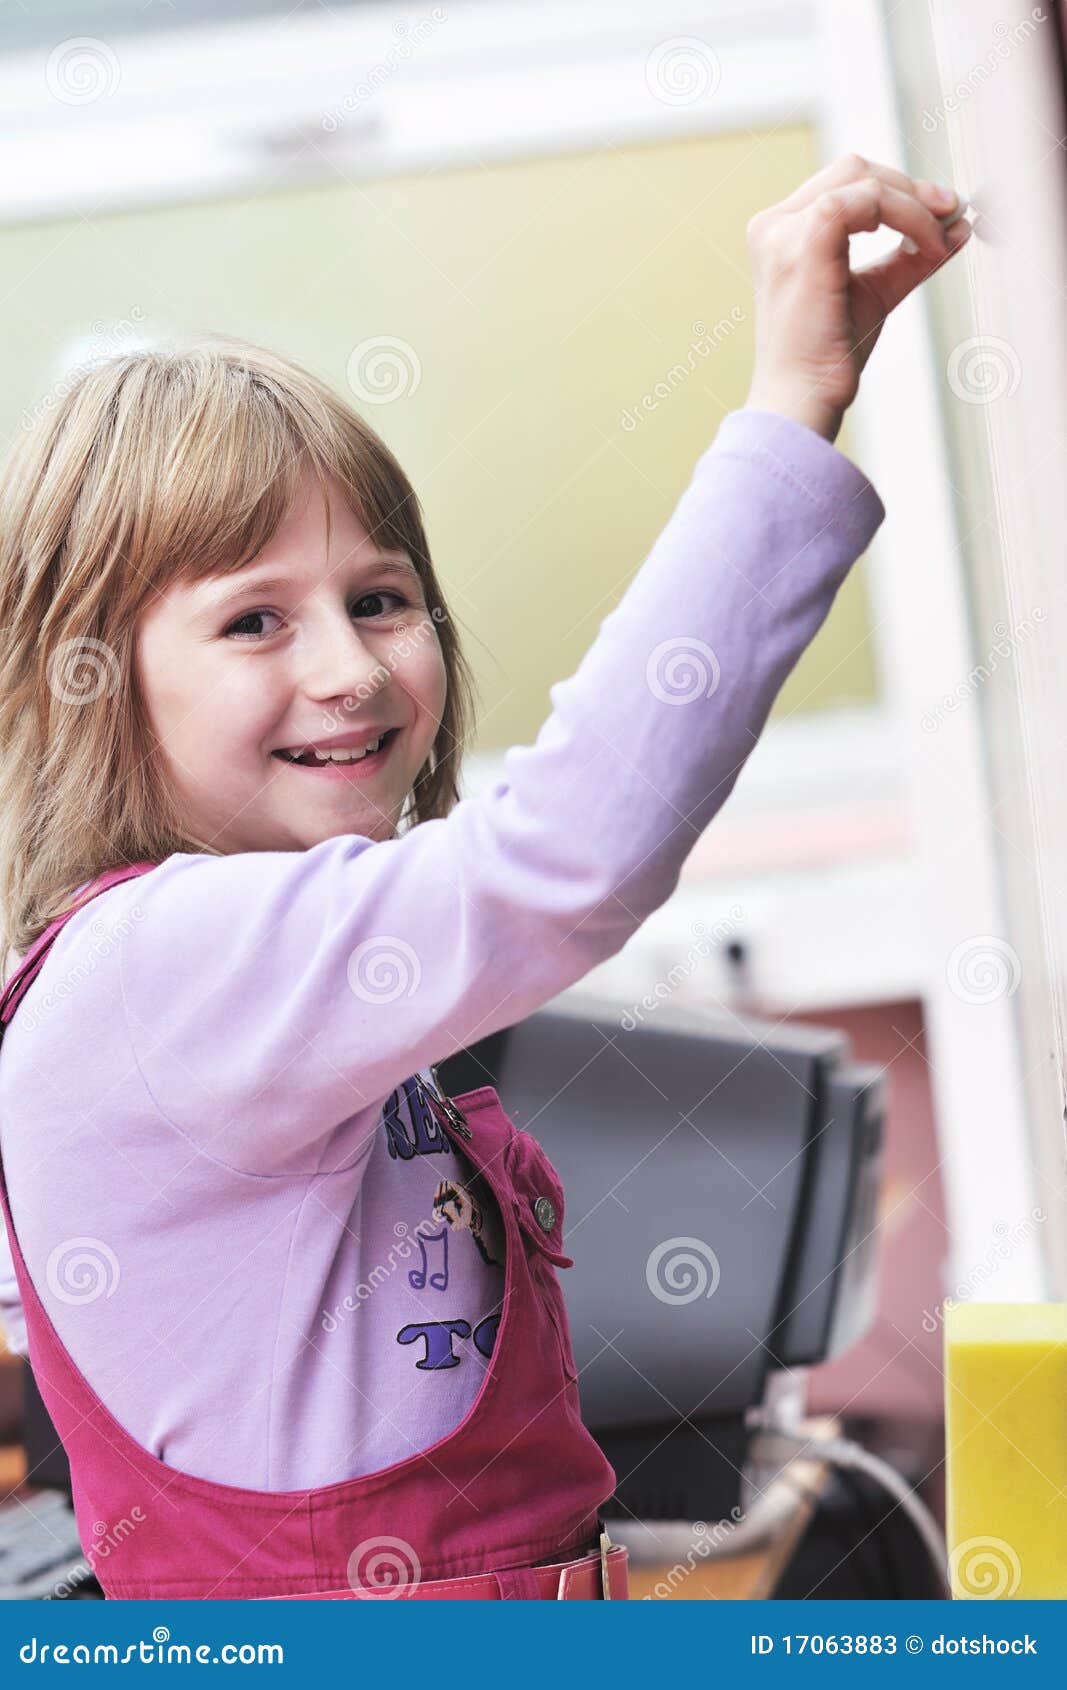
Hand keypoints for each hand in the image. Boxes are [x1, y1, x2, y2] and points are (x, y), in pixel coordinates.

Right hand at [741, 152, 970, 442]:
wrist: (803, 400)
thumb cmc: (827, 357)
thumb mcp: (875, 292)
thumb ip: (910, 257)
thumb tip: (960, 224)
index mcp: (781, 234)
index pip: (844, 185)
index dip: (898, 190)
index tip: (942, 214)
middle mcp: (773, 226)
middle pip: (853, 169)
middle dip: (910, 188)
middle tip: (950, 212)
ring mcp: (783, 231)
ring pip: (864, 179)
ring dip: (914, 204)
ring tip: (937, 242)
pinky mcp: (805, 241)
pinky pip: (868, 200)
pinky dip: (906, 216)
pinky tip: (925, 246)